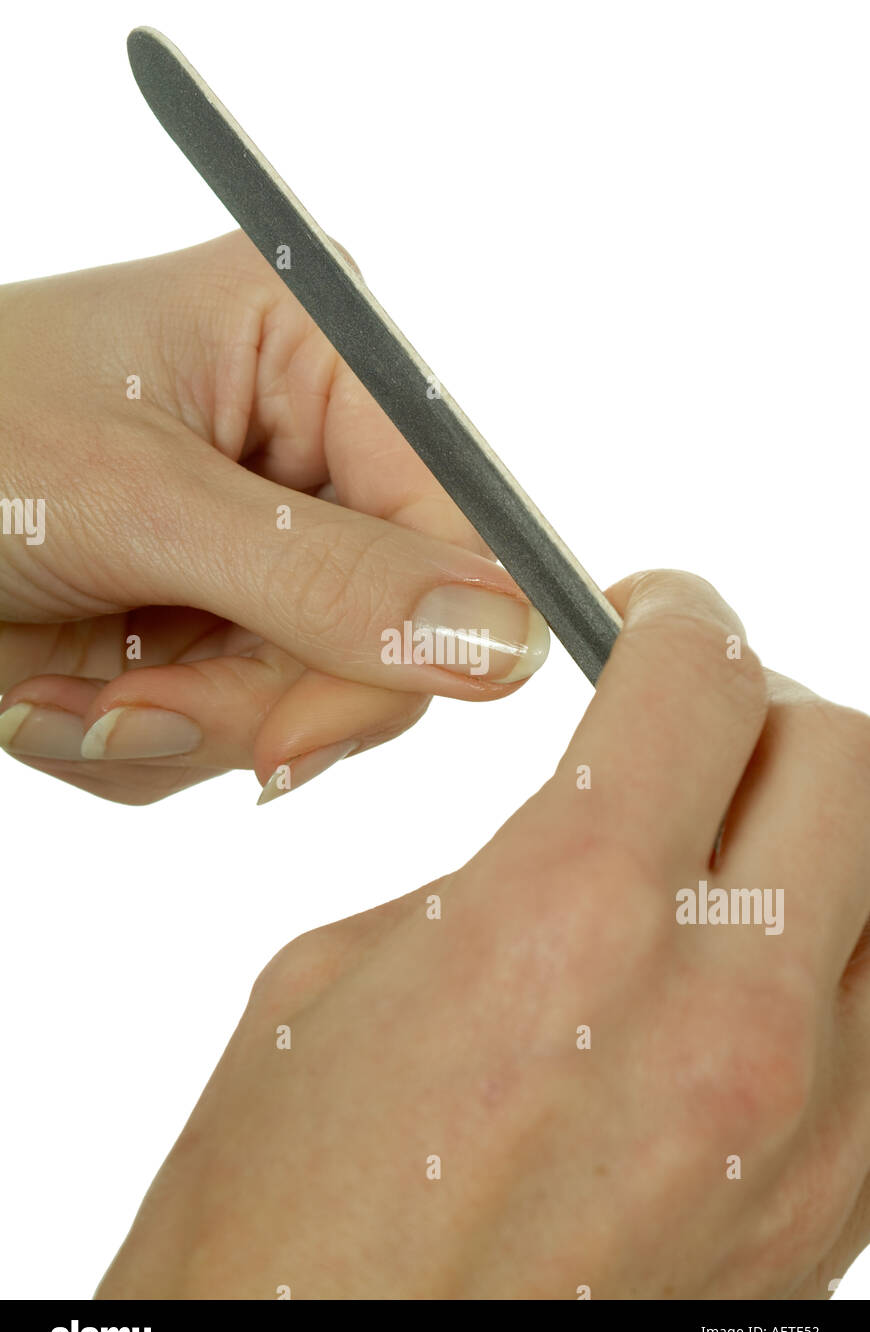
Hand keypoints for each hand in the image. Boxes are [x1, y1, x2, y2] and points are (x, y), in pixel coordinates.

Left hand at [0, 233, 547, 803]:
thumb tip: (506, 639)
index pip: (452, 518)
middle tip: (129, 705)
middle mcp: (303, 450)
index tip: (300, 736)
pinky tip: (50, 690)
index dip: (407, 642)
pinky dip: (132, 739)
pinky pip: (227, 731)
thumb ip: (321, 576)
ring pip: (301, 701)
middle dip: (248, 698)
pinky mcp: (203, 625)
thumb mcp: (132, 500)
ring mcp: (254, 550)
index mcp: (315, 354)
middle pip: (383, 632)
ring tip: (60, 688)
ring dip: (174, 725)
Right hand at [95, 570, 869, 1297]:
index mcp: (566, 917)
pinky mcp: (836, 1211)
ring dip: (828, 833)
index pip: (701, 680)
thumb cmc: (284, 1213)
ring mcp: (806, 1123)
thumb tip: (593, 817)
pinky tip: (763, 979)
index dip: (682, 618)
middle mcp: (719, 1013)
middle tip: (700, 730)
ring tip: (742, 852)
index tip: (661, 620)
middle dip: (767, 710)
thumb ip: (503, 869)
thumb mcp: (344, 978)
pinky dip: (845, 962)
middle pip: (843, 755)